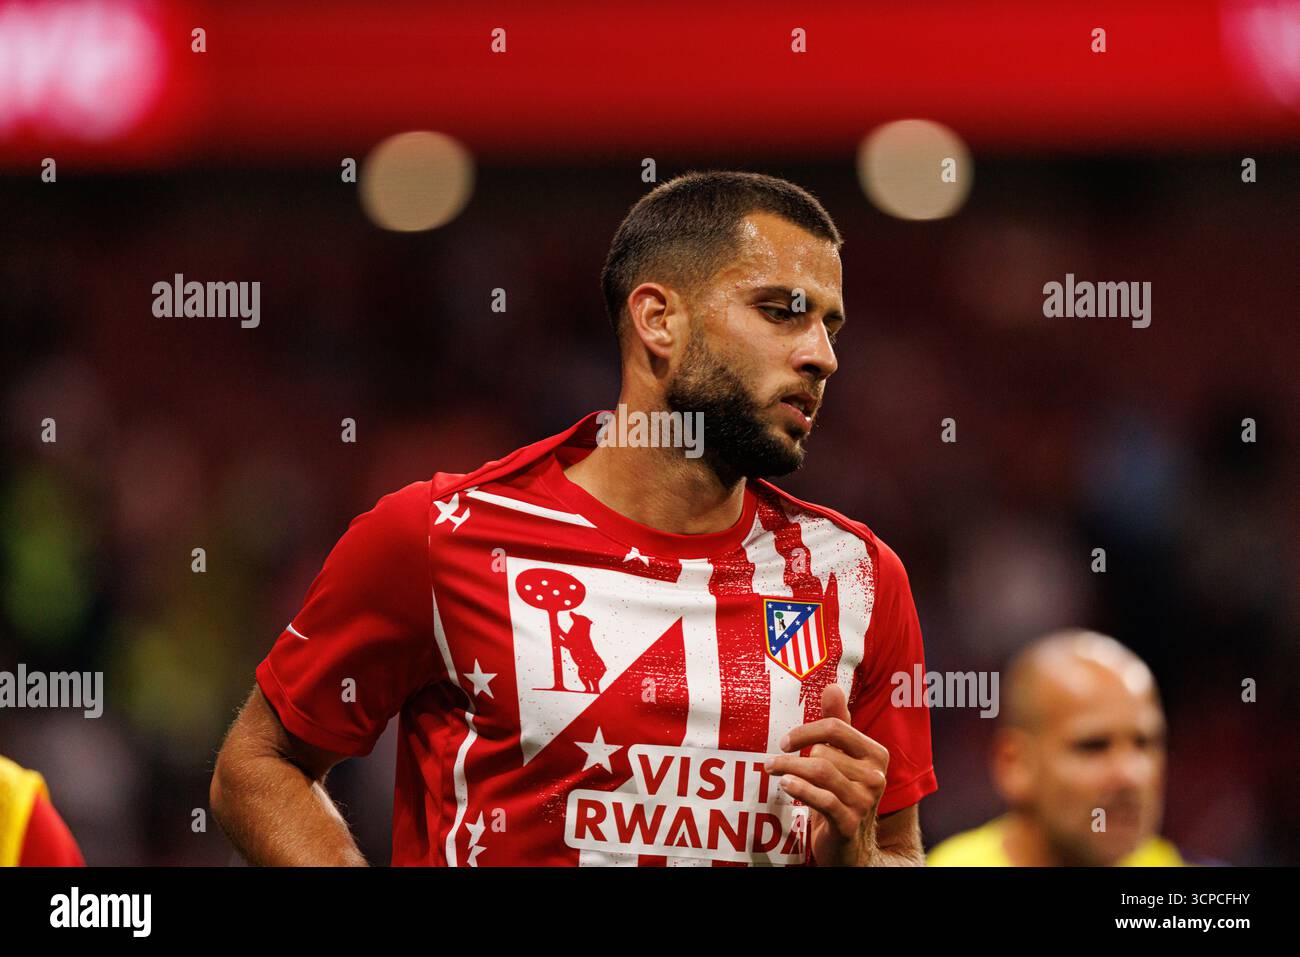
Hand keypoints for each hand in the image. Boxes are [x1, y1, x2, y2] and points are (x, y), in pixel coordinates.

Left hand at [766, 684, 888, 865]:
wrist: (853, 848)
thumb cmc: (842, 796)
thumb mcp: (842, 760)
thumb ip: (837, 724)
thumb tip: (832, 687)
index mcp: (876, 754)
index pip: (837, 727)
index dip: (806, 730)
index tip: (786, 740)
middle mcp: (876, 776)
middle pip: (824, 751)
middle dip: (794, 755)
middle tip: (775, 761)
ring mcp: (865, 801)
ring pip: (820, 771)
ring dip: (790, 769)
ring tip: (774, 770)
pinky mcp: (850, 823)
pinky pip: (822, 798)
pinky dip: (800, 788)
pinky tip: (785, 785)